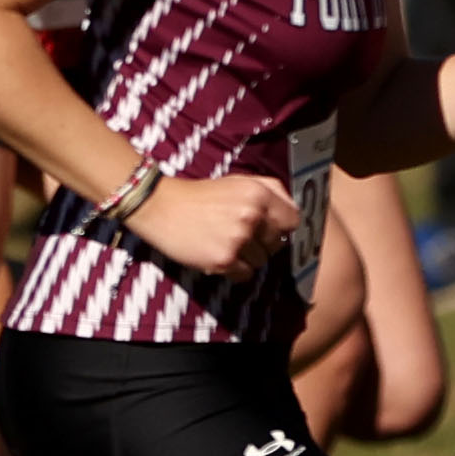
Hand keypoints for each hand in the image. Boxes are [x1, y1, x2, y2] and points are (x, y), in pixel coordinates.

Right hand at [127, 171, 298, 277]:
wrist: (161, 206)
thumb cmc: (201, 195)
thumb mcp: (239, 180)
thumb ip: (271, 190)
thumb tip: (293, 210)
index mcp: (258, 193)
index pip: (292, 220)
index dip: (282, 227)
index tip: (271, 230)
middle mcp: (252, 216)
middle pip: (277, 244)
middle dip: (263, 243)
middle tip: (240, 236)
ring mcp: (238, 239)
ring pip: (261, 262)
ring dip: (247, 257)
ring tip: (226, 244)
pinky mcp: (223, 260)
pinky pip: (245, 275)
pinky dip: (234, 270)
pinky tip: (218, 255)